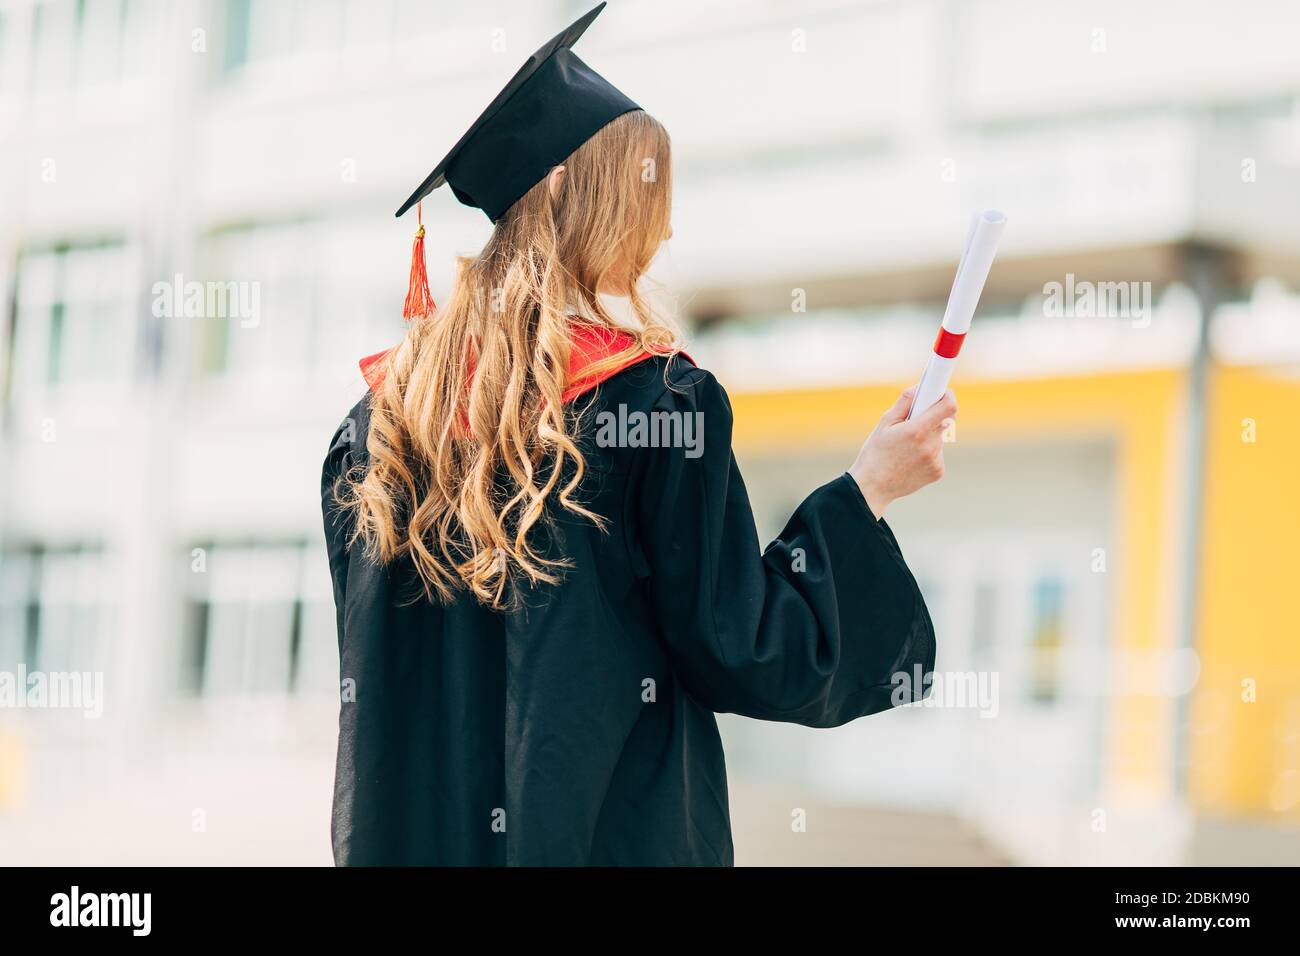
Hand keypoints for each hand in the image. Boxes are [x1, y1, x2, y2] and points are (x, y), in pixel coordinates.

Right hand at [848, 387, 955, 518]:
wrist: (873, 488)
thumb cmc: (875, 453)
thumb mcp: (884, 423)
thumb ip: (904, 403)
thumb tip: (919, 388)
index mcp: (918, 430)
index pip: (948, 406)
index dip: (947, 395)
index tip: (942, 392)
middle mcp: (931, 446)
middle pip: (946, 420)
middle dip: (934, 415)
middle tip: (918, 417)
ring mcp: (936, 461)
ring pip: (940, 437)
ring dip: (930, 434)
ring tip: (908, 445)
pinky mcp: (938, 472)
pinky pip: (938, 453)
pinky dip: (928, 451)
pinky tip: (910, 459)